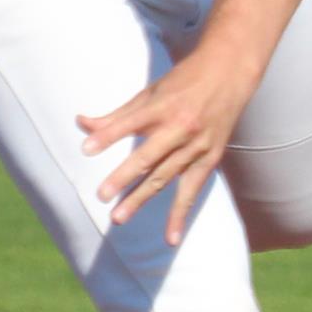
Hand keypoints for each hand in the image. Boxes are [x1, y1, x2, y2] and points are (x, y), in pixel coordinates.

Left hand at [77, 49, 254, 246]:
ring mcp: (197, 146)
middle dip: (124, 176)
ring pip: (165, 177)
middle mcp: (180, 127)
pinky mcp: (210, 159)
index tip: (86, 150)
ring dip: (141, 198)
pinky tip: (170, 238)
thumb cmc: (183, 82)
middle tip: (102, 195)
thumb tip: (81, 124)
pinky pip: (192, 191)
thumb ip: (117, 116)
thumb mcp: (150, 92)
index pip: (130, 123)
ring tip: (118, 217)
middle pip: (148, 156)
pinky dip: (180, 215)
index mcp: (162, 106)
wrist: (230, 72)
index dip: (108, 136)